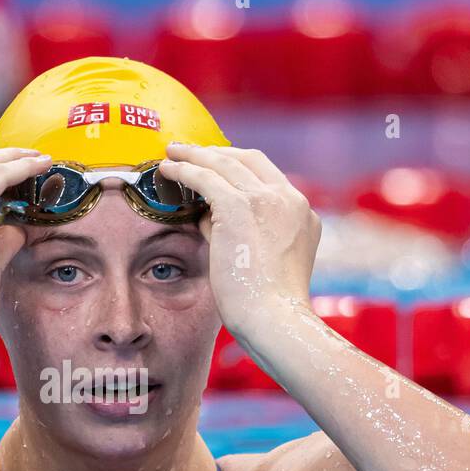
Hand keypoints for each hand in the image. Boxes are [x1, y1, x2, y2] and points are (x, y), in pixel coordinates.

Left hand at [157, 143, 320, 341]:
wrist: (274, 319)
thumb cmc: (266, 304)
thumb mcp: (261, 258)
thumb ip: (238, 231)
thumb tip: (206, 216)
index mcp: (301, 212)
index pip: (267, 175)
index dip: (237, 164)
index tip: (215, 163)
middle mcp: (288, 199)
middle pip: (248, 159)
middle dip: (215, 152)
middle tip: (189, 151)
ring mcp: (266, 200)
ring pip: (225, 162)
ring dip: (195, 155)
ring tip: (172, 152)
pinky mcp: (240, 207)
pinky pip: (205, 177)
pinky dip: (184, 169)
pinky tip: (168, 169)